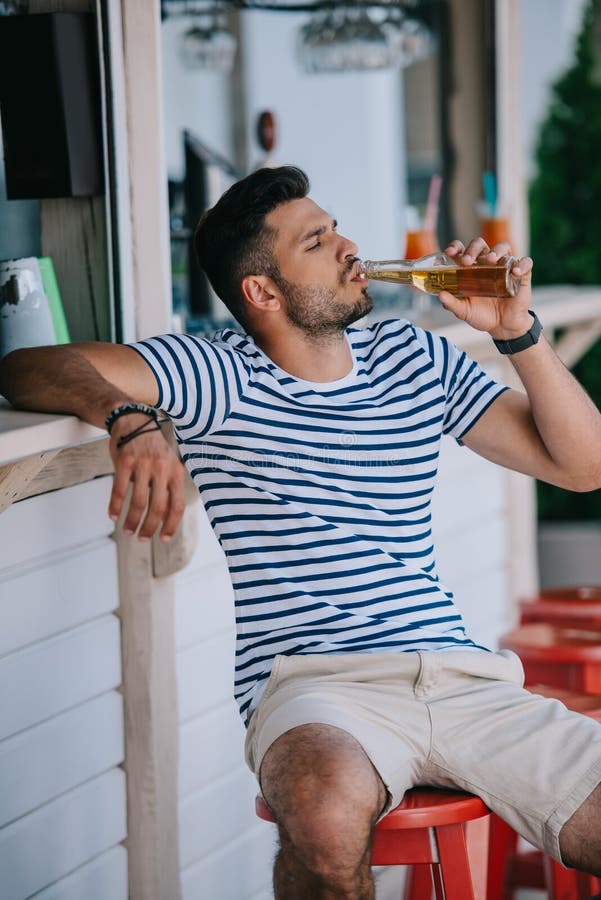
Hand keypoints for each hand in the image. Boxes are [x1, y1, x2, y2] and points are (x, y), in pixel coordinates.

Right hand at [107, 414, 185, 541]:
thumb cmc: (152, 449)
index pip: (178, 505)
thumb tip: (165, 519)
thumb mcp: (168, 465)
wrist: (134, 422)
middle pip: (159, 507)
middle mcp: (163, 469)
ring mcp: (144, 465)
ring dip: (132, 521)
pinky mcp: (125, 462)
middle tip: (142, 538)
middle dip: (150, 528)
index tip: (164, 538)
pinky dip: (116, 506)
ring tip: (127, 530)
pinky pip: (119, 490)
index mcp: (176, 472)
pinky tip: (113, 515)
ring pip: (139, 502)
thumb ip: (168, 489)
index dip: (171, 525)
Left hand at [442, 237, 533, 339]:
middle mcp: (487, 264)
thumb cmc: (481, 315)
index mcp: (471, 269)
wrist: (502, 327)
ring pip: (503, 247)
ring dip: (496, 250)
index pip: (462, 250)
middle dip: (473, 249)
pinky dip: (521, 264)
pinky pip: (525, 262)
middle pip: (480, 245)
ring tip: (491, 260)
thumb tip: (440, 295)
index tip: (450, 253)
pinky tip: (515, 272)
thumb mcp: (464, 311)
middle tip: (468, 261)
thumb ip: (452, 303)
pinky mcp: (521, 274)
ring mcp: (505, 267)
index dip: (456, 247)